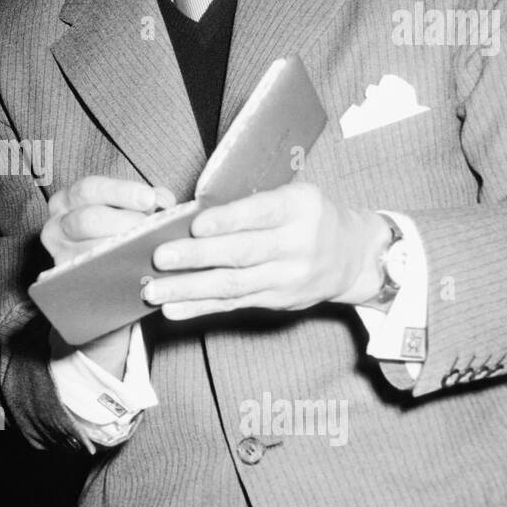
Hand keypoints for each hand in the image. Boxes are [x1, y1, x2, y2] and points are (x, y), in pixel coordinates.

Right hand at [41, 175, 175, 268]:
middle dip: (122, 222)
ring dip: (121, 249)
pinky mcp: (68, 280)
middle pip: (86, 220)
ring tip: (149, 248)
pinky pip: (93, 276)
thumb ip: (148, 198)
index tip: (149, 199)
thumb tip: (162, 202)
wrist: (103, 262)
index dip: (120, 192)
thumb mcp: (128, 205)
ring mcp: (60, 254)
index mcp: (67, 200)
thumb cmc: (118, 225)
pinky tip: (140, 268)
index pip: (89, 189)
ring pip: (89, 251)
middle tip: (150, 227)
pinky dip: (118, 272)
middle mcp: (57, 226)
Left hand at [143, 182, 388, 319]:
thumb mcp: (293, 196)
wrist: (353, 255)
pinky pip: (233, 305)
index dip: (227, 221)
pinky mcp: (276, 300)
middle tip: (160, 257)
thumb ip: (251, 205)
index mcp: (298, 208)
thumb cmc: (310, 216)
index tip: (195, 225)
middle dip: (197, 256)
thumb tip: (191, 214)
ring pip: (232, 284)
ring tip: (154, 290)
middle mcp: (296, 245)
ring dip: (188, 289)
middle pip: (241, 253)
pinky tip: (173, 310)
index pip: (259, 215)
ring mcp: (286, 278)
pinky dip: (200, 308)